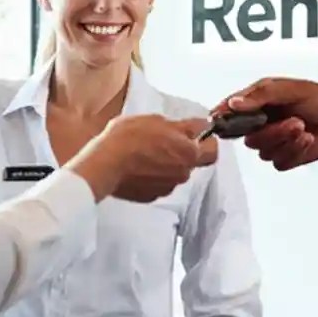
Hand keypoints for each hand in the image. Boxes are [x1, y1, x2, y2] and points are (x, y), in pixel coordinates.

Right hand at [67, 115, 216, 201]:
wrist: (104, 164)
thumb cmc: (129, 138)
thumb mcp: (159, 121)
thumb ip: (184, 126)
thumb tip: (201, 126)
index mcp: (189, 154)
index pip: (212, 150)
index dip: (206, 141)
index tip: (197, 134)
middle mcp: (182, 174)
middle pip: (190, 161)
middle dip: (181, 151)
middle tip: (163, 139)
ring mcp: (166, 187)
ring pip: (173, 172)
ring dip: (165, 163)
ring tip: (144, 152)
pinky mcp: (150, 195)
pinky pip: (157, 183)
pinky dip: (151, 176)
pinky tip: (137, 166)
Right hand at [214, 77, 317, 170]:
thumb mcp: (292, 89)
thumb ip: (261, 96)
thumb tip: (233, 103)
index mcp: (258, 102)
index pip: (231, 111)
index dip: (224, 116)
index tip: (221, 118)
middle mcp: (261, 124)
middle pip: (247, 137)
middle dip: (271, 131)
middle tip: (295, 121)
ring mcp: (273, 142)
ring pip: (263, 151)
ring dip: (286, 140)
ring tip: (305, 128)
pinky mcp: (285, 158)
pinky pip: (279, 161)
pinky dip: (295, 151)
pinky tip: (309, 140)